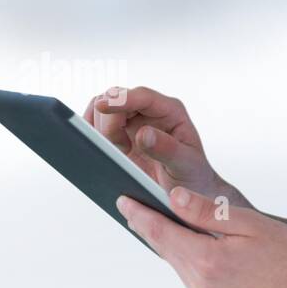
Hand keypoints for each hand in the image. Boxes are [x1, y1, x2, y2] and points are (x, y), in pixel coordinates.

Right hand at [83, 86, 242, 202]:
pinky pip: (98, 124)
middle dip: (109, 120)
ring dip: (101, 129)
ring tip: (118, 152)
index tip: (103, 106)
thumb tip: (144, 134)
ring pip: (104, 109)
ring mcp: (133, 121)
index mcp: (170, 111)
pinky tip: (101, 148)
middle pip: (117, 98)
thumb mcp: (185, 164)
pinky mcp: (121, 134)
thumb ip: (167, 149)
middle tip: (120, 147)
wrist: (187, 191)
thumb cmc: (193, 175)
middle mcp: (150, 111)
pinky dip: (93, 133)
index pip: (142, 96)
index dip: (121, 99)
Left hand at [116, 186, 286, 287]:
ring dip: (185, 253)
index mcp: (208, 261)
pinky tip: (221, 266)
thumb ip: (208, 211)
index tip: (123, 202)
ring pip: (184, 271)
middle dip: (159, 231)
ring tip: (198, 237)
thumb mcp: (249, 224)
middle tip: (142, 210)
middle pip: (170, 252)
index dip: (140, 215)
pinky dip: (202, 274)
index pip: (162, 233)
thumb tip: (173, 198)